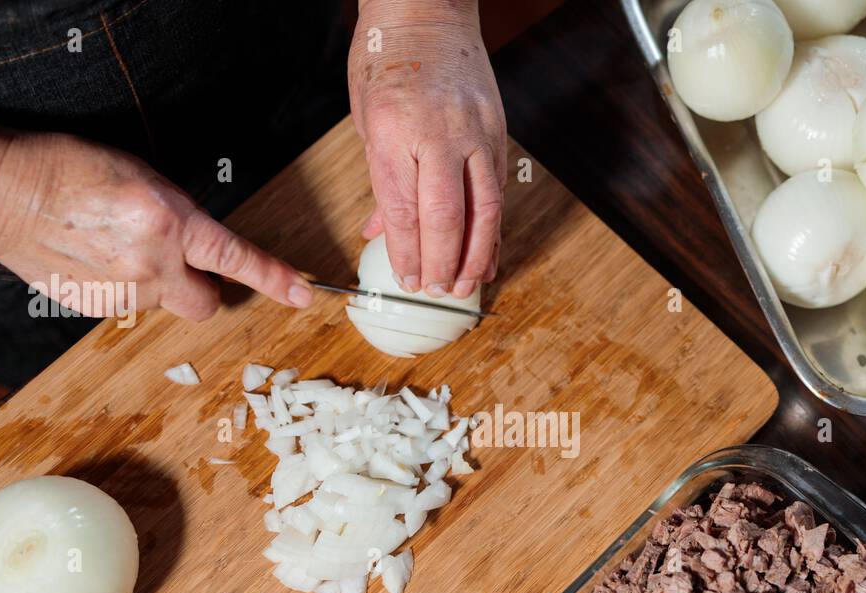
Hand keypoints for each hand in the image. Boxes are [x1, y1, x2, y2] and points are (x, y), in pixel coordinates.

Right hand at [0, 132, 313, 320]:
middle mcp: (154, 264)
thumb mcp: (142, 178)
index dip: (275, 279)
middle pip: (206, 305)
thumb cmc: (70, 169)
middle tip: (180, 267)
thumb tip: (194, 246)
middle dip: (203, 292)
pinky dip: (119, 289)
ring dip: (153, 285)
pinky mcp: (97, 309)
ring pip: (162, 305)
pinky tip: (93, 260)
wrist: (3, 192)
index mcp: (172, 222)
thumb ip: (178, 219)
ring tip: (114, 248)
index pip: (238, 260)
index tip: (304, 295)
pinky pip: (126, 306)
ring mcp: (124, 293)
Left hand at [349, 2, 506, 298]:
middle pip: (447, 215)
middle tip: (438, 290)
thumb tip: (381, 231)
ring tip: (468, 284)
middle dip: (443, 261)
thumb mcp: (366, 117)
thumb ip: (380, 180)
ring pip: (485, 207)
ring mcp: (475, 131)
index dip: (408, 253)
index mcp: (395, 129)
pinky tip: (490, 253)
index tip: (408, 279)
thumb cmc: (388, 57)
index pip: (404, 209)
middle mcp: (440, 132)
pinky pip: (499, 189)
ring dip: (477, 253)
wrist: (428, 8)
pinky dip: (495, 228)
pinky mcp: (497, 131)